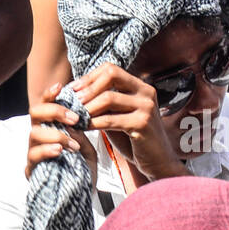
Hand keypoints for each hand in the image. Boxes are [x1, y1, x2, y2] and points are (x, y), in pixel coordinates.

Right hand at [26, 82, 97, 182]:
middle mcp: (39, 136)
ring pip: (34, 133)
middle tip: (74, 118)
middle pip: (35, 113)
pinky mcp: (31, 169)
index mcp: (51, 126)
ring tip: (72, 144)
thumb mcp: (87, 147)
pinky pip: (33, 155)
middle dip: (54, 111)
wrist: (80, 196)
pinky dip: (46, 151)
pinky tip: (59, 152)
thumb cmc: (82, 168)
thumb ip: (81, 133)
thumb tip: (74, 120)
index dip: (50, 94)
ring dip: (56, 135)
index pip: (46, 104)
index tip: (61, 87)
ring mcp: (33, 152)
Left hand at [72, 63, 185, 180]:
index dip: (89, 78)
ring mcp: (146, 106)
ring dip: (87, 108)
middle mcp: (146, 92)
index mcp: (140, 86)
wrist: (156, 160)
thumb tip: (74, 94)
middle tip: (72, 102)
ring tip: (74, 117)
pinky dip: (92, 123)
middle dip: (88, 88)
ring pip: (108, 98)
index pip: (111, 69)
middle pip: (111, 75)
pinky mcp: (143, 123)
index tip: (72, 90)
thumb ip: (103, 104)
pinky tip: (82, 128)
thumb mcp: (117, 116)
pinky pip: (110, 120)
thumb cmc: (132, 139)